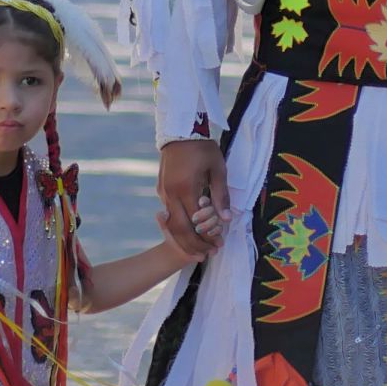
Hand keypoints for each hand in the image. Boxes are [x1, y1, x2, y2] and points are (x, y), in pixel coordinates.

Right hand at [158, 140, 231, 257]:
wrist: (180, 130)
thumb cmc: (203, 148)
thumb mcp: (218, 169)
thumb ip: (221, 195)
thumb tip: (226, 220)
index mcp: (186, 189)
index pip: (196, 223)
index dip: (207, 237)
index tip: (219, 245)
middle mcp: (171, 194)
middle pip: (179, 230)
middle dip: (194, 246)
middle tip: (208, 254)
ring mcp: (163, 192)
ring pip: (171, 225)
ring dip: (184, 240)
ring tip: (199, 249)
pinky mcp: (161, 189)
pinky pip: (168, 213)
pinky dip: (178, 226)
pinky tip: (189, 230)